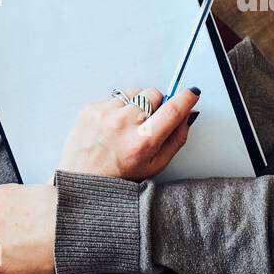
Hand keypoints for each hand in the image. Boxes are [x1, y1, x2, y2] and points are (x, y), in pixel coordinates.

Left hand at [58, 85, 198, 179]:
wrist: (81, 180)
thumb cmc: (119, 177)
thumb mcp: (155, 165)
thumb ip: (176, 138)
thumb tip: (188, 114)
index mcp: (142, 143)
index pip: (172, 111)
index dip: (185, 99)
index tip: (191, 94)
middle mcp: (123, 125)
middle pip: (154, 94)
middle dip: (157, 104)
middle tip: (148, 122)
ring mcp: (105, 114)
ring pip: (134, 93)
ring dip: (136, 105)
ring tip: (127, 126)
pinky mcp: (91, 108)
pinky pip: (114, 97)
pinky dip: (117, 108)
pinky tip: (112, 126)